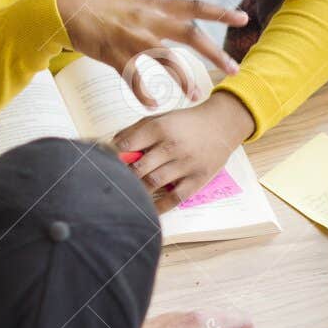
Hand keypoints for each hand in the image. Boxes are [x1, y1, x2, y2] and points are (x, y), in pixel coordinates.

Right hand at [56, 0, 246, 102]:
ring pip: (168, 62)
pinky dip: (145, 93)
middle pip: (192, 37)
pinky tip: (153, 104)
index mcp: (156, 6)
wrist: (63, 9)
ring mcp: (134, 40)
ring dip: (184, 80)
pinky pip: (136, 79)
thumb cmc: (97, 2)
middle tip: (235, 69)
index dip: (221, 12)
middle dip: (216, 54)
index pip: (196, 7)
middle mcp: (150, 22)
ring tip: (195, 95)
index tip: (243, 19)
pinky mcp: (116, 56)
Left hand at [116, 91, 254, 207]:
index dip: (111, 156)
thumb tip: (111, 146)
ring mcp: (186, 164)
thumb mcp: (161, 118)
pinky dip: (160, 207)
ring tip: (128, 193)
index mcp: (160, 128)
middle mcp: (172, 146)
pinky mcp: (197, 179)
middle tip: (113, 182)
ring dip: (137, 190)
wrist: (222, 125)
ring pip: (153, 183)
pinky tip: (148, 209)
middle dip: (122, 176)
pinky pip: (175, 198)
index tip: (104, 163)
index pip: (126, 146)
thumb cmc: (186, 123)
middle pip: (137, 168)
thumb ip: (135, 131)